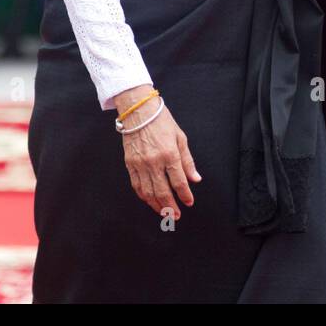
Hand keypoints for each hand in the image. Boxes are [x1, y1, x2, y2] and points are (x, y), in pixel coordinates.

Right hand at [114, 85, 199, 220]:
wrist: (138, 110)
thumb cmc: (161, 120)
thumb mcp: (180, 137)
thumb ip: (187, 161)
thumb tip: (195, 179)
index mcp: (169, 154)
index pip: (179, 181)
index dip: (185, 195)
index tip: (189, 202)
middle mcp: (154, 161)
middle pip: (162, 191)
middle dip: (170, 206)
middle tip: (176, 215)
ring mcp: (140, 164)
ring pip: (148, 192)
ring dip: (156, 205)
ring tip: (164, 212)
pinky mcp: (130, 164)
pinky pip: (136, 185)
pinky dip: (143, 196)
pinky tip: (149, 200)